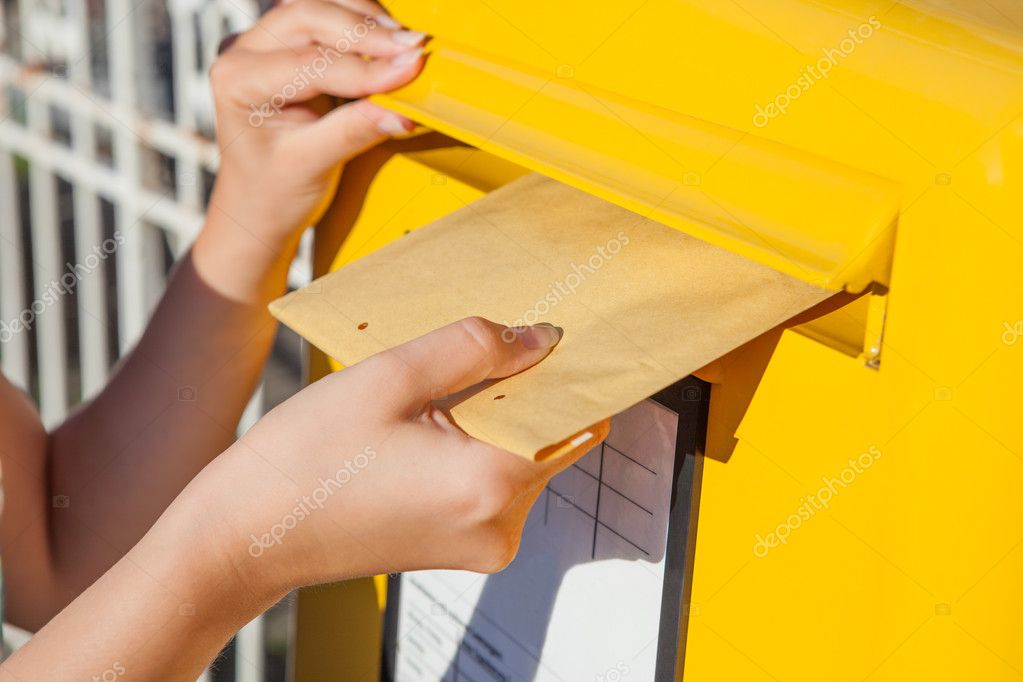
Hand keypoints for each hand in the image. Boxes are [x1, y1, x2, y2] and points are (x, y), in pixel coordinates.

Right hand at [195, 318, 606, 597]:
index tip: (548, 335)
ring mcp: (483, 545)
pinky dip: (479, 446)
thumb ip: (475, 347)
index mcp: (488, 484)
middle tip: (482, 349)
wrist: (249, 535)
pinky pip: (494, 483)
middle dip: (525, 390)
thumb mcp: (389, 377)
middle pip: (550, 437)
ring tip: (440, 390)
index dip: (565, 371)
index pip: (571, 416)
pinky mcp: (464, 549)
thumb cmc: (304, 459)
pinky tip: (432, 421)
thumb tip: (539, 337)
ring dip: (498, 417)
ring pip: (523, 458)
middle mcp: (498, 526)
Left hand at [207, 0, 423, 245]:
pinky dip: (361, 27)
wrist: (258, 208)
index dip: (364, 68)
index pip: (309, 63)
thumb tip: (400, 111)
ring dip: (365, 20)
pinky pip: (327, 22)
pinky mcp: (291, 50)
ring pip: (320, 10)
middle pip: (309, 16)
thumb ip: (353, 132)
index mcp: (237, 81)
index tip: (408, 70)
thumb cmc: (270, 192)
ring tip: (406, 41)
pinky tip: (389, 41)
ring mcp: (266, 46)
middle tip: (413, 46)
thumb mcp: (311, 166)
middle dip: (365, 30)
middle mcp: (245, 54)